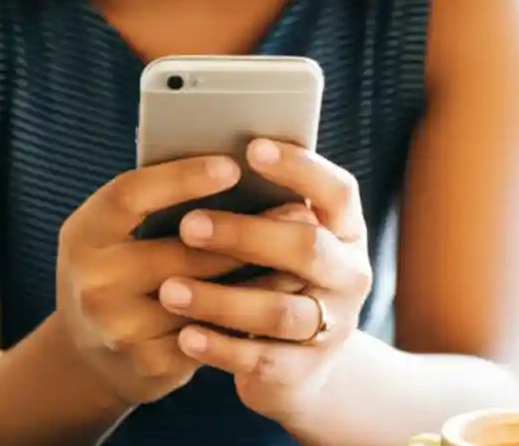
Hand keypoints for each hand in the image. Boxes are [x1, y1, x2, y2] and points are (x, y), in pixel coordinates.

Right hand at [56, 156, 309, 406]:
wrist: (93, 357)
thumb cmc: (120, 271)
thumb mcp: (116, 234)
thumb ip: (155, 204)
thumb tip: (232, 164)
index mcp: (83, 234)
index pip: (130, 196)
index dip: (181, 178)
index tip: (232, 165)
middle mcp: (94, 283)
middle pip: (179, 250)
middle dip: (244, 231)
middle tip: (298, 208)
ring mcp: (120, 329)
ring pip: (205, 295)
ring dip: (260, 273)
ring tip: (304, 250)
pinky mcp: (150, 365)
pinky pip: (213, 335)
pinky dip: (250, 313)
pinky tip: (283, 295)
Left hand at [157, 139, 373, 424]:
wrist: (296, 366)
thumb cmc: (272, 276)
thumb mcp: (276, 240)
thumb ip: (258, 206)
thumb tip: (204, 158)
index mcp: (345, 230)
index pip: (336, 190)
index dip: (299, 167)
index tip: (251, 148)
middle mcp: (349, 275)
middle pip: (307, 248)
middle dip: (245, 234)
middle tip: (188, 226)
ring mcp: (332, 327)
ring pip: (280, 311)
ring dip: (221, 299)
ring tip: (169, 291)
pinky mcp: (304, 371)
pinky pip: (261, 359)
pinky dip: (220, 347)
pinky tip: (185, 335)